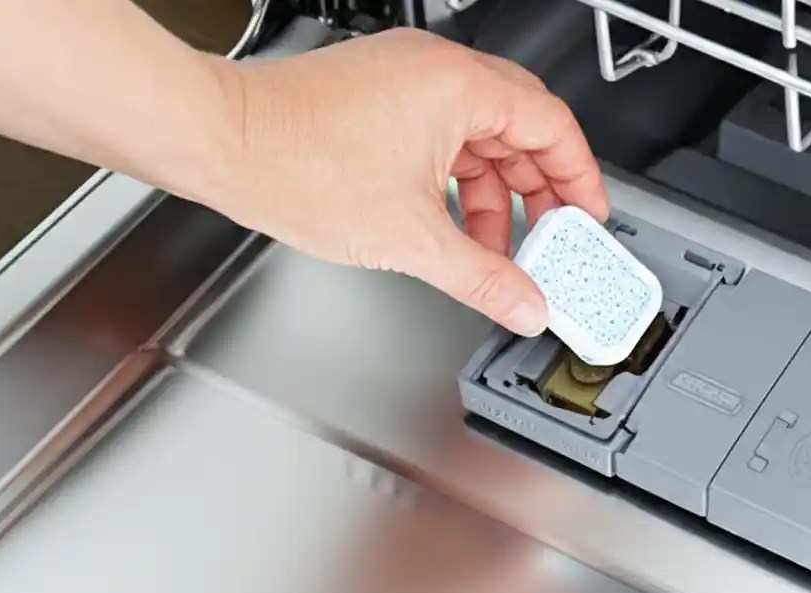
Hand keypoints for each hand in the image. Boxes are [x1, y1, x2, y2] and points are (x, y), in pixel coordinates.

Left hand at [205, 29, 608, 335]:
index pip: (552, 125)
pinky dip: (457, 179)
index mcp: (458, 86)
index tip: (589, 217)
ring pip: (479, 135)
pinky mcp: (381, 95)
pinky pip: (443, 134)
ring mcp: (406, 79)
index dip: (580, 178)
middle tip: (551, 239)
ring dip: (494, 192)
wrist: (220, 143)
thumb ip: (482, 277)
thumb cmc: (295, 163)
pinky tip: (455, 224)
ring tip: (494, 248)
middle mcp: (436, 70)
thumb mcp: (410, 238)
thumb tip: (524, 303)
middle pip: (521, 128)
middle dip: (539, 192)